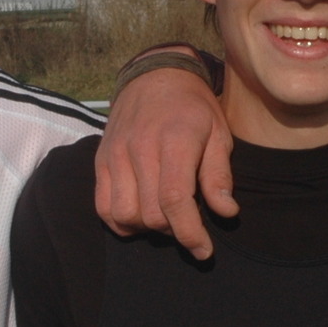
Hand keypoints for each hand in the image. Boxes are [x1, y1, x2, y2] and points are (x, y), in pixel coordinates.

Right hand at [95, 60, 237, 260]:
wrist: (154, 76)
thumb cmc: (193, 108)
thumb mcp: (218, 133)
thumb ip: (219, 174)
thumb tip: (226, 213)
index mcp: (174, 141)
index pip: (175, 200)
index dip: (190, 233)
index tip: (204, 251)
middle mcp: (139, 149)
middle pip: (151, 213)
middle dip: (174, 232)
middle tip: (190, 226)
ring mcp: (115, 155)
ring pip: (124, 215)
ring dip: (147, 229)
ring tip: (166, 220)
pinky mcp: (101, 161)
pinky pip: (103, 206)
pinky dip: (121, 222)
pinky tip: (140, 217)